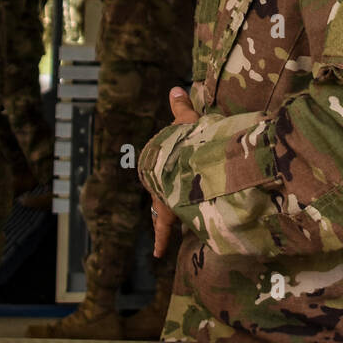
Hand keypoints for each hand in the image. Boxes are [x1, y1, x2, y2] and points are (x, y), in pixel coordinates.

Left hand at [146, 88, 198, 256]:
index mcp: (160, 163)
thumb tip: (175, 87)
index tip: (164, 183)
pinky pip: (163, 231)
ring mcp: (161, 199)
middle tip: (160, 215)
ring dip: (160, 225)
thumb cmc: (184, 141)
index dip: (164, 177)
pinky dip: (160, 242)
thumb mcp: (185, 121)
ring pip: (159, 214)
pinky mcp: (167, 214)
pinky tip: (157, 255)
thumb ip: (180, 107)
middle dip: (160, 205)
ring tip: (160, 239)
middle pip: (158, 195)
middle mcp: (157, 182)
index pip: (161, 172)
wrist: (180, 162)